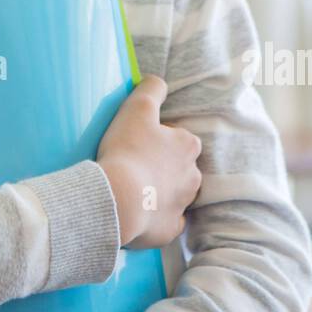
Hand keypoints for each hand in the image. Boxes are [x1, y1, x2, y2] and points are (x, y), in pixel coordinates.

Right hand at [97, 75, 202, 247]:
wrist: (118, 199)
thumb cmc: (127, 150)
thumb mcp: (137, 107)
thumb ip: (152, 88)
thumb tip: (159, 82)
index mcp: (188, 146)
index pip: (180, 138)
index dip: (159, 139)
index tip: (139, 143)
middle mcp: (193, 176)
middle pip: (180, 168)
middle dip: (163, 167)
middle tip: (134, 166)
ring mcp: (183, 205)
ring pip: (175, 195)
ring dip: (160, 192)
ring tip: (133, 190)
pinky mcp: (170, 230)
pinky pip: (166, 223)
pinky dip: (155, 218)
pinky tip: (138, 213)